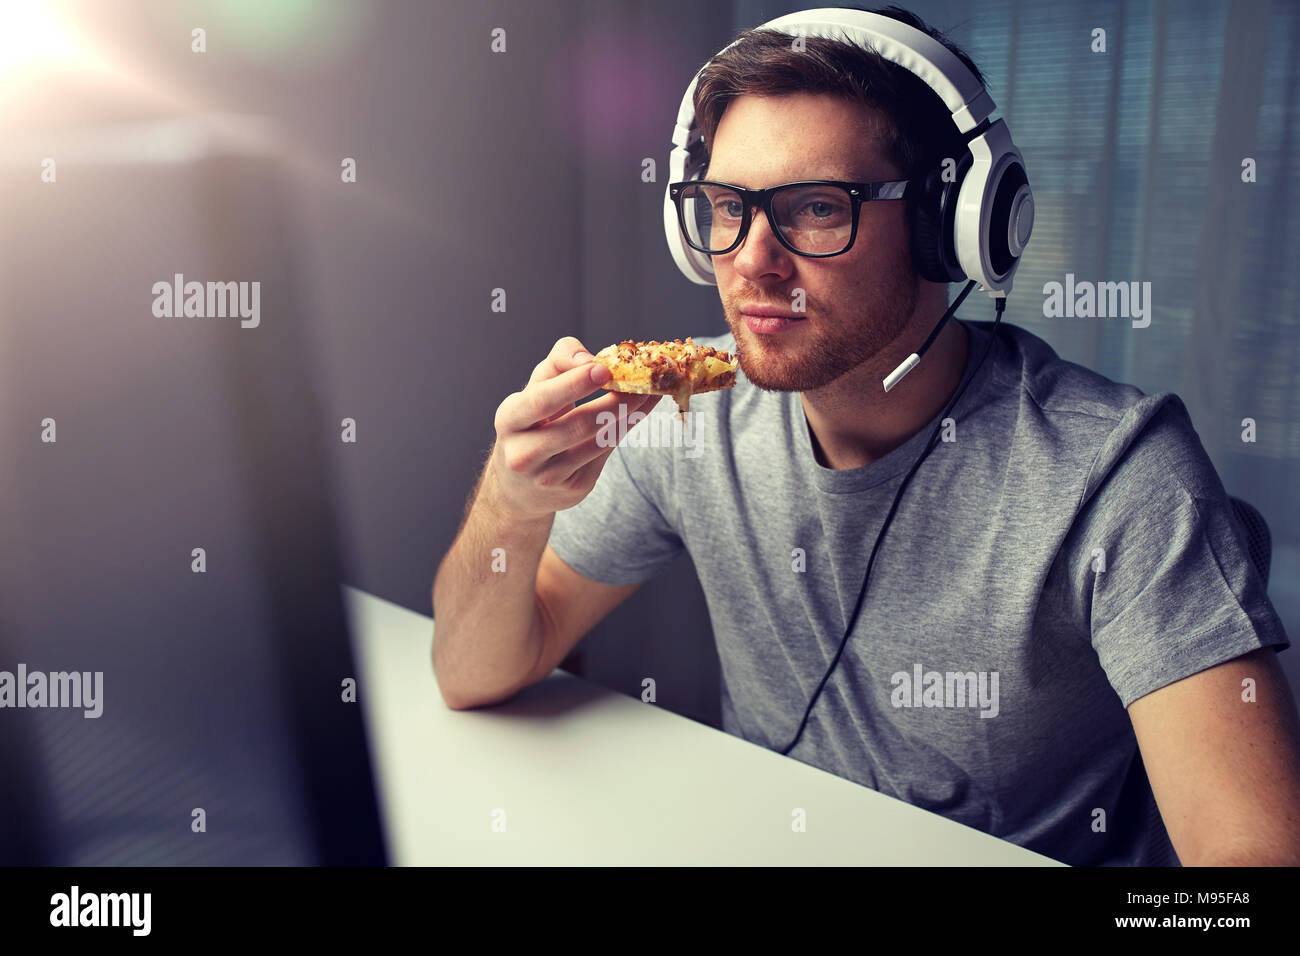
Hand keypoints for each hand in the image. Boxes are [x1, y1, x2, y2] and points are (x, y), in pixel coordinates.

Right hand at [488, 336, 660, 520]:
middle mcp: (523, 453)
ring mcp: (548, 476)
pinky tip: (641, 411)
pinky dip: (626, 428)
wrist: (520, 485)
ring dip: (628, 415)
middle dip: (612, 403)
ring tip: (649, 392)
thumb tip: (591, 359)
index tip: (604, 368)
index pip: (541, 401)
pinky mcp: (573, 488)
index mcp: (509, 420)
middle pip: (575, 426)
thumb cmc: (532, 422)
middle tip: (638, 382)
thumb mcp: (535, 389)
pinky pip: (605, 454)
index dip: (574, 385)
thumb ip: (560, 363)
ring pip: (596, 442)